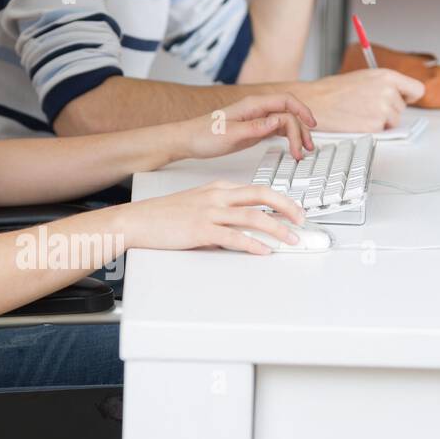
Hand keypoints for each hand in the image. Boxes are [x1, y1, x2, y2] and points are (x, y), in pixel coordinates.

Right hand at [125, 181, 306, 255]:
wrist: (137, 220)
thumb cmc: (163, 215)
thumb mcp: (196, 204)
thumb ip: (219, 210)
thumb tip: (239, 225)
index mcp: (217, 188)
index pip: (257, 189)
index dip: (280, 199)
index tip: (293, 209)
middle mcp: (216, 196)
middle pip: (261, 196)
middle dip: (287, 207)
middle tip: (302, 220)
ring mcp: (209, 212)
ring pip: (252, 217)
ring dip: (276, 228)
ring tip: (290, 239)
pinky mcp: (200, 230)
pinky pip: (233, 237)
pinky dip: (252, 244)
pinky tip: (263, 250)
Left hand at [180, 93, 316, 162]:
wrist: (188, 140)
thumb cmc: (203, 135)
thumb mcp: (230, 134)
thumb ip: (255, 128)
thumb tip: (277, 122)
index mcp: (252, 105)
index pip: (285, 102)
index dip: (302, 111)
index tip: (311, 126)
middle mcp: (257, 110)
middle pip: (289, 113)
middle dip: (301, 129)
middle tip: (306, 148)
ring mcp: (257, 119)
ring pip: (285, 122)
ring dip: (296, 135)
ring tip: (303, 151)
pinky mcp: (255, 129)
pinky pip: (277, 130)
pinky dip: (287, 139)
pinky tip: (292, 148)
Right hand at [300, 69, 423, 132]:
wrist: (315, 102)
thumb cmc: (334, 91)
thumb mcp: (364, 77)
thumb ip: (386, 85)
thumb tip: (400, 97)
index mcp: (386, 76)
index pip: (417, 90)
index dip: (409, 97)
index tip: (402, 100)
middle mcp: (388, 91)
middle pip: (402, 108)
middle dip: (388, 110)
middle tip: (366, 107)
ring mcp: (382, 110)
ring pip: (393, 122)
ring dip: (380, 121)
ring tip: (360, 113)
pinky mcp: (374, 126)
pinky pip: (381, 132)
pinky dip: (370, 130)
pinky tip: (356, 121)